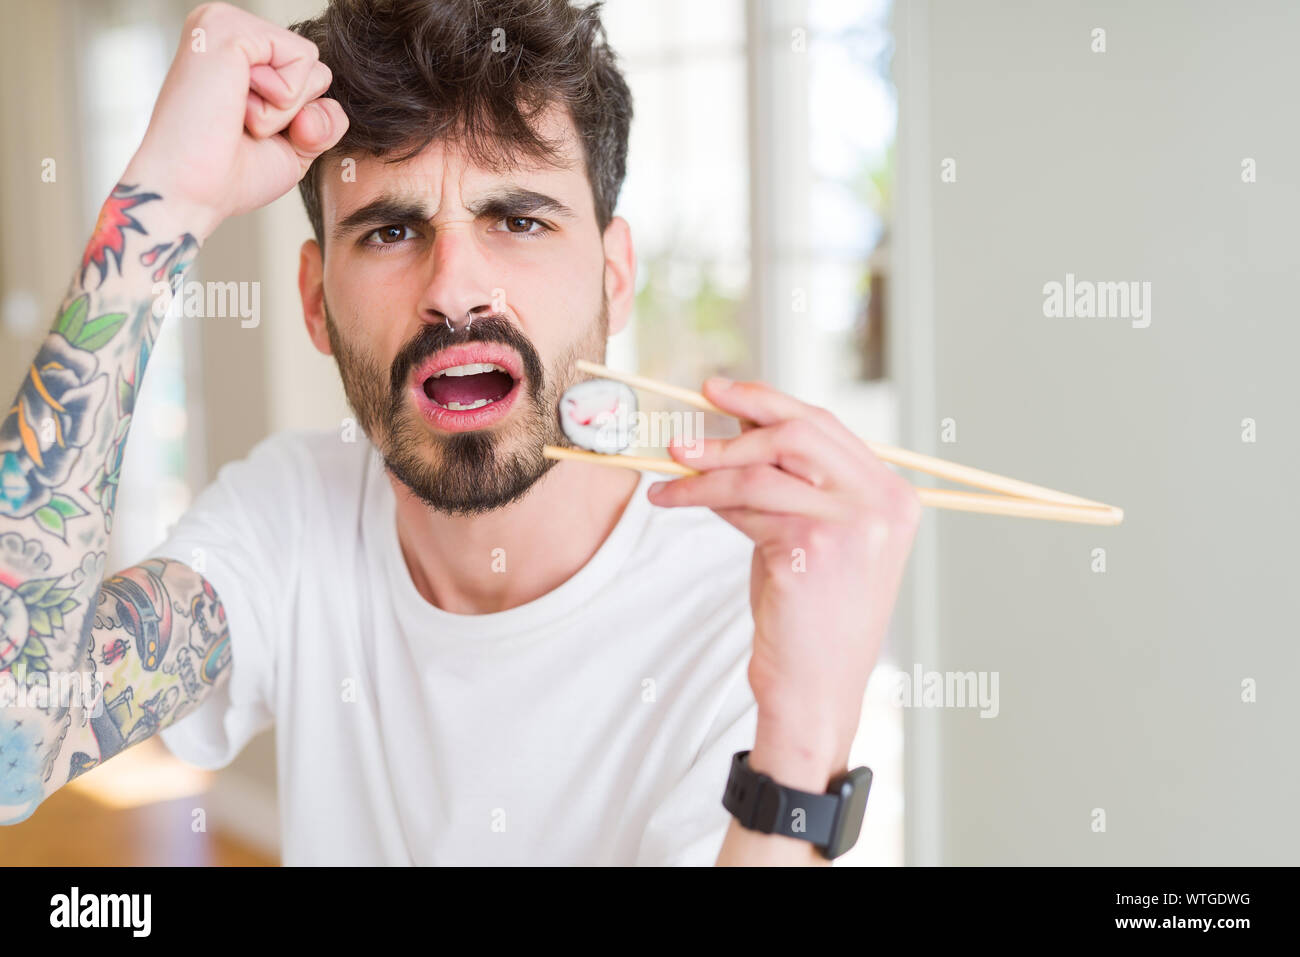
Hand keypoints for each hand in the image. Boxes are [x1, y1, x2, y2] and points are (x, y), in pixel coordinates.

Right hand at [125, 2, 347, 238]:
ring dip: (286, 109)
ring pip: (310, 62)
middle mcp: (226, 27)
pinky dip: (283, 99)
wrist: (191, 194)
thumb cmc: (231, 176)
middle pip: (314, 67)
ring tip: (236, 116)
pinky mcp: (228, 26)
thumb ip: (324, 120)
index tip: (249, 134)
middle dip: (294, 112)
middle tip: (241, 126)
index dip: (297, 119)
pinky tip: (237, 105)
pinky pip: (303, 58)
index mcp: (236, 52)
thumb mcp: (294, 148)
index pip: (308, 76)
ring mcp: (224, 22)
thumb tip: (328, 101)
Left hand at [648, 378, 921, 785]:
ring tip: (667, 474)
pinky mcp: (812, 549)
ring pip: (762, 471)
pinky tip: (670, 500)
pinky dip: (699, 498)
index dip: (768, 402)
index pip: (825, 425)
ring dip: (705, 469)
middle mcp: (882, 504)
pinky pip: (743, 506)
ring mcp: (852, 525)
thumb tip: (735, 422)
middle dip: (738, 422)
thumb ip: (791, 482)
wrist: (815, 689)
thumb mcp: (811, 536)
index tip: (718, 391)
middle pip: (799, 433)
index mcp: (892, 495)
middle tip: (688, 423)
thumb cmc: (809, 615)